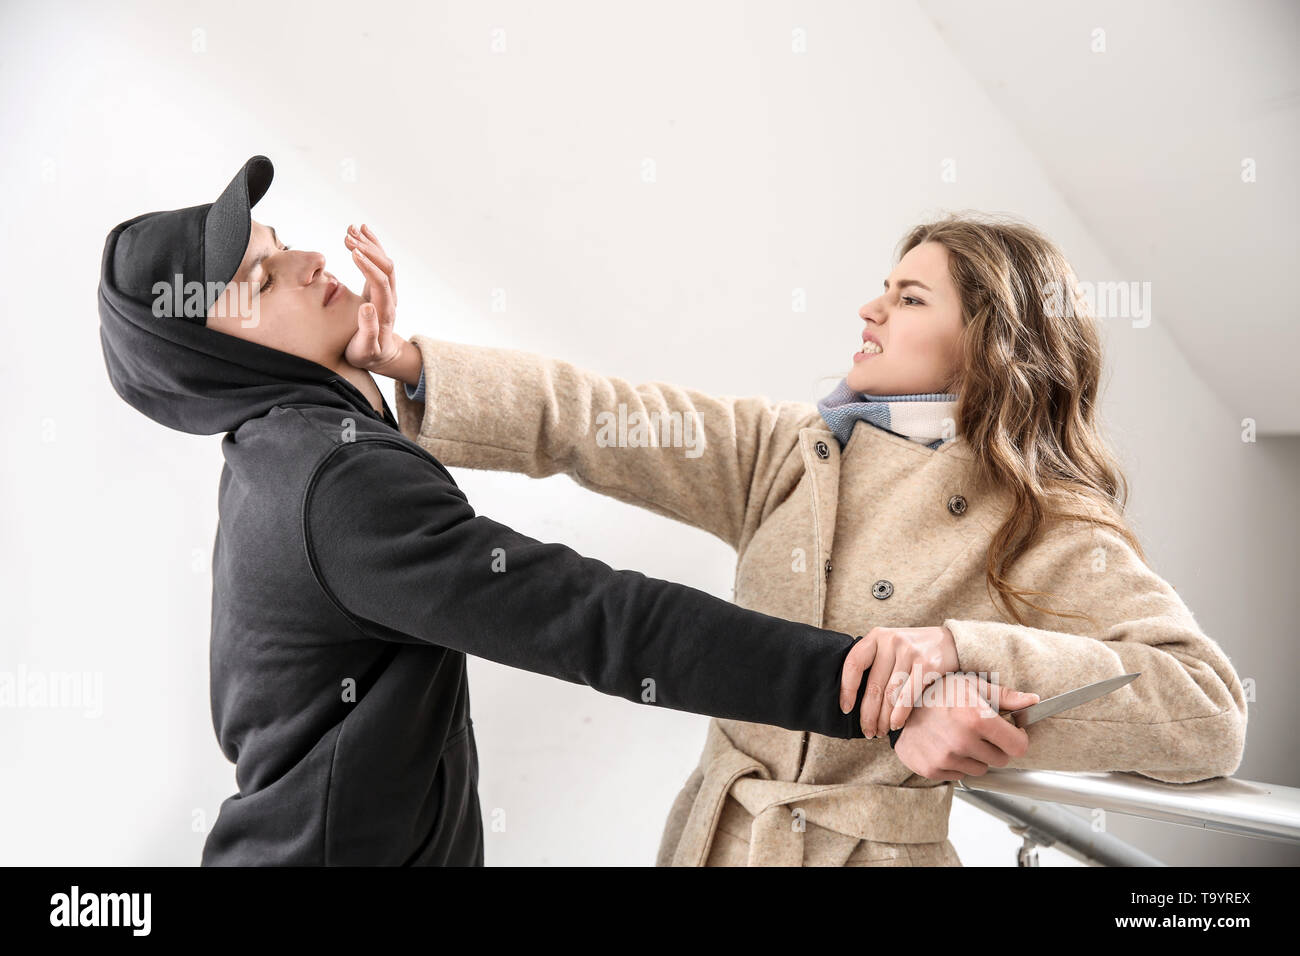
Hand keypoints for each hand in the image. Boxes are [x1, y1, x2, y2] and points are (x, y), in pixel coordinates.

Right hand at [343, 223, 402, 372]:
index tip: (353, 252)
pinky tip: (360, 230)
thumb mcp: (365, 348)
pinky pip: (379, 261)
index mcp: (386, 312)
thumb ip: (368, 330)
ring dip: (368, 244)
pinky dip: (370, 245)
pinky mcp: (381, 285)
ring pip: (383, 261)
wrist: (381, 354)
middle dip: (368, 250)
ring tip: (350, 229)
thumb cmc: (368, 354)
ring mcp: (388, 290)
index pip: (382, 283)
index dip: (369, 266)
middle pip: (386, 267)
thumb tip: (367, 307)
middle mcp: (391, 298)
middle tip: (348, 238)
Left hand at [839, 625, 960, 737]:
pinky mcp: (927, 665)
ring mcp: (909, 652)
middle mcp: (891, 641)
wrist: (952, 642)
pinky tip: (895, 725)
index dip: (847, 689)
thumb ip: (876, 663)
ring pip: (890, 694)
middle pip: (873, 686)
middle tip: (867, 731)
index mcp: (877, 636)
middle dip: (868, 714)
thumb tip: (856, 699)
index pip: (853, 664)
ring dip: (883, 718)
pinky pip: (907, 696)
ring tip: (880, 731)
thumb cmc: (916, 650)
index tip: (846, 709)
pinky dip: (899, 715)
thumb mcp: (891, 646)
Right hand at [893, 672, 1039, 781]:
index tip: (1010, 732)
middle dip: (995, 746)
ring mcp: (947, 757)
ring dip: (975, 756)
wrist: (897, 706)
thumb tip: (1034, 701)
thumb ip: (1005, 696)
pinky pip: (959, 775)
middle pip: (1001, 760)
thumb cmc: (937, 692)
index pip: (1019, 746)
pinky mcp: (933, 769)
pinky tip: (946, 745)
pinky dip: (957, 764)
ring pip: (981, 769)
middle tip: (978, 730)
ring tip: (959, 736)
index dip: (1017, 738)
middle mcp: (963, 741)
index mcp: (978, 718)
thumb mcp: (972, 685)